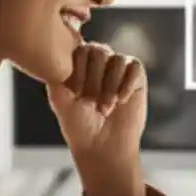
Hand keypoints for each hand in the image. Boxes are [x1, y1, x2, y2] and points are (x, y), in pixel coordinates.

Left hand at [47, 42, 147, 158]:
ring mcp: (119, 67)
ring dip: (110, 87)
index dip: (79, 71)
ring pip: (117, 60)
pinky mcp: (137, 76)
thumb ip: (58, 71)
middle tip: (91, 103)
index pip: (79, 49)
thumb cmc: (78, 124)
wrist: (102, 146)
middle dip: (94, 80)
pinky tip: (121, 101)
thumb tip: (64, 49)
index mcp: (78, 63)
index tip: (76, 95)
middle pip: (99, 51)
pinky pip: (134, 67)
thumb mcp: (59, 97)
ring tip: (106, 108)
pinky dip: (127, 85)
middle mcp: (98, 61)